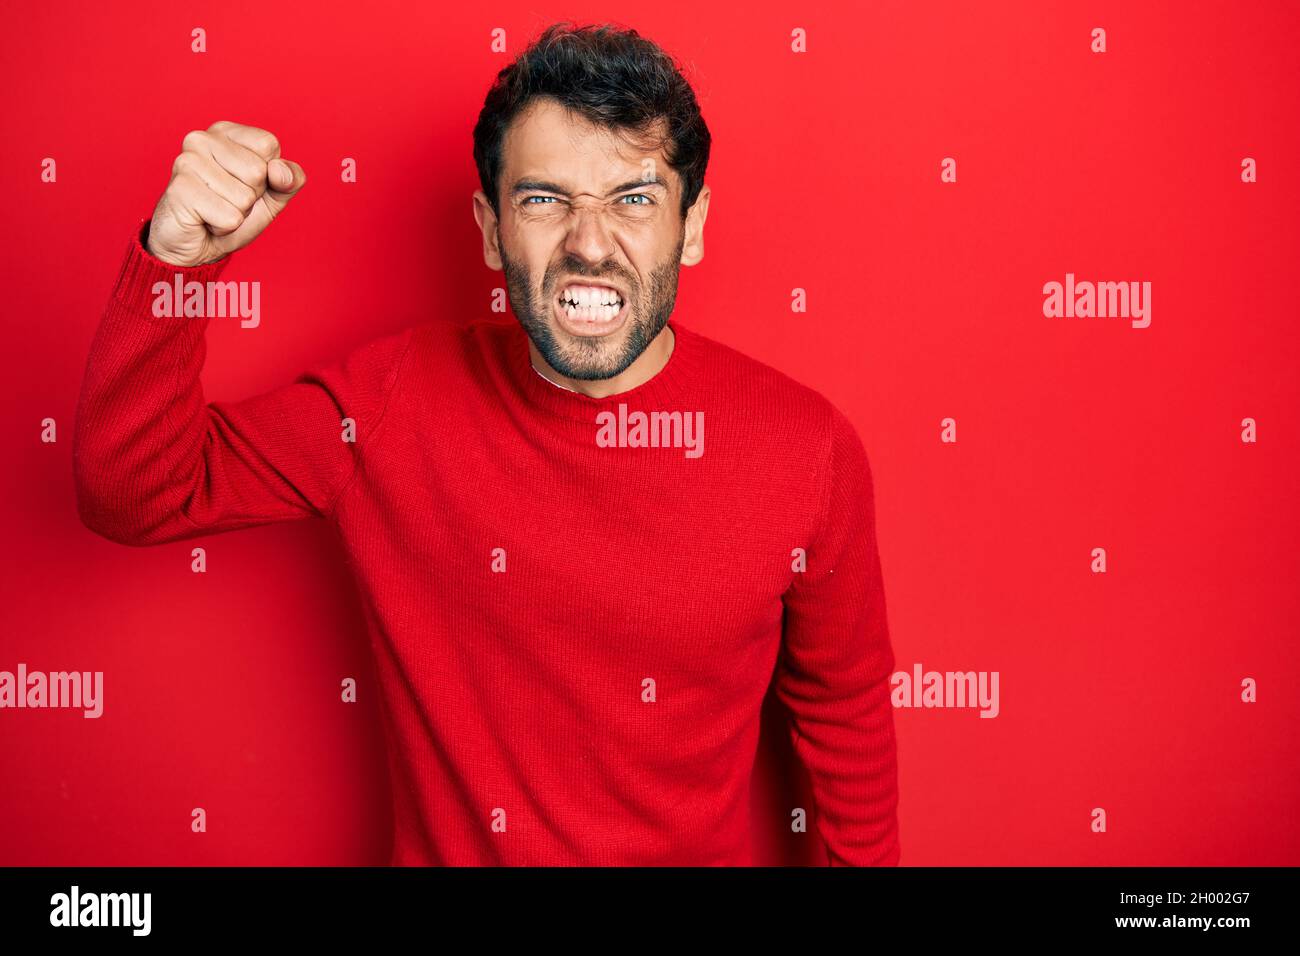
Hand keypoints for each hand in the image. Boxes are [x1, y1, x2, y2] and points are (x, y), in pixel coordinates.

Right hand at [146, 121, 306, 266]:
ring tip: (215, 211)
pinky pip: (230, 218)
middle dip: (251, 197)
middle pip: (258, 172)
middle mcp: (201, 138)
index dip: (268, 174)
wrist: (196, 245)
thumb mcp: (272, 196)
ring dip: (237, 214)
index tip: (244, 183)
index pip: (269, 145)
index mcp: (225, 131)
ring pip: (244, 197)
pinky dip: (224, 228)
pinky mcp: (180, 189)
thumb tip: (280, 171)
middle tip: (227, 201)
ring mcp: (187, 161)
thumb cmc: (232, 214)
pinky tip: (205, 221)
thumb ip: (291, 179)